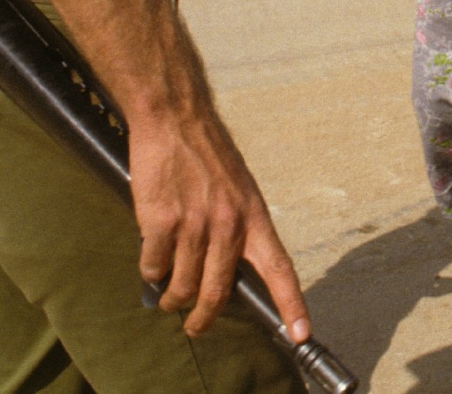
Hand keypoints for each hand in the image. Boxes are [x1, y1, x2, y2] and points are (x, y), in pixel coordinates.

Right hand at [130, 108, 311, 340]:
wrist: (176, 118)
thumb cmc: (207, 153)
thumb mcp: (239, 188)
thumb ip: (237, 226)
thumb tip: (225, 268)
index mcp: (254, 216)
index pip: (280, 268)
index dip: (291, 304)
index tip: (300, 333)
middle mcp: (228, 225)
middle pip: (219, 292)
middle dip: (205, 319)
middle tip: (196, 328)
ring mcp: (194, 224)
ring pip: (183, 284)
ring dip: (172, 298)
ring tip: (167, 299)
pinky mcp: (161, 221)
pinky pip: (153, 265)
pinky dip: (150, 272)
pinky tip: (150, 267)